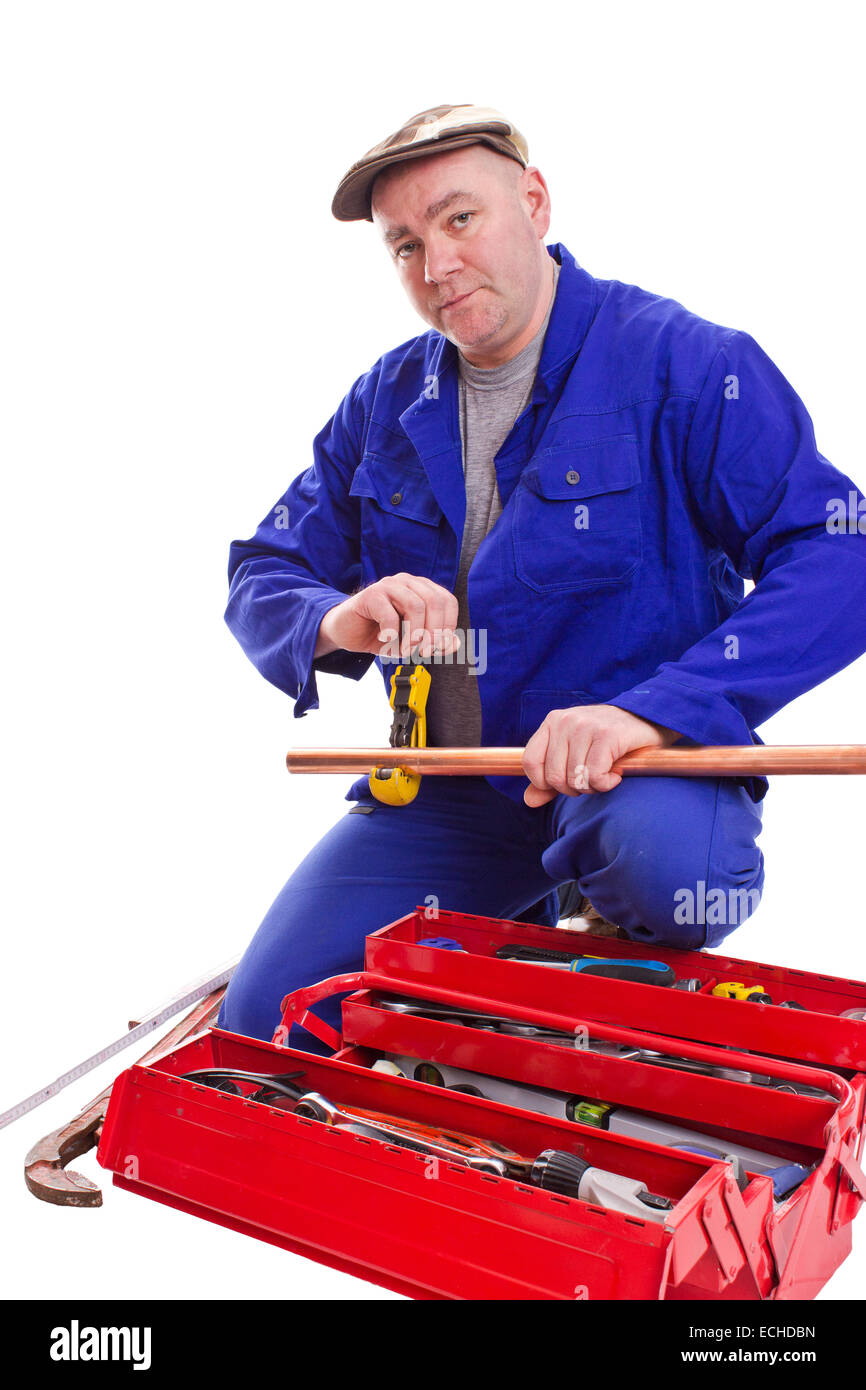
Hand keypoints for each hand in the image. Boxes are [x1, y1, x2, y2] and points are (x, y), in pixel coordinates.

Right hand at [315, 574, 460, 660]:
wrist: (347, 632)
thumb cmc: (381, 634)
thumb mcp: (412, 643)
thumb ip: (434, 643)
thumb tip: (454, 643)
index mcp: (422, 590)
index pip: (448, 601)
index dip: (448, 626)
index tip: (439, 648)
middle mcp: (408, 583)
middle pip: (435, 602)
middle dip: (434, 632)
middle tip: (425, 652)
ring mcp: (389, 585)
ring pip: (415, 606)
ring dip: (414, 634)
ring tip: (405, 649)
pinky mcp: (371, 594)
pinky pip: (389, 613)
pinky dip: (392, 633)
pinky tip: (386, 639)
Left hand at [522, 704, 679, 806]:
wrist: (650, 718)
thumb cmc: (610, 739)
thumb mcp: (575, 753)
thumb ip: (549, 777)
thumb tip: (529, 801)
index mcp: (553, 722)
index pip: (530, 762)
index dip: (544, 783)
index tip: (567, 782)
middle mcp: (565, 721)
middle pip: (553, 777)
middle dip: (573, 788)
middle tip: (592, 778)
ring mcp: (586, 726)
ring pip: (575, 779)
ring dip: (593, 787)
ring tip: (606, 774)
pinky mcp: (607, 735)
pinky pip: (595, 776)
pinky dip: (606, 784)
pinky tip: (616, 775)